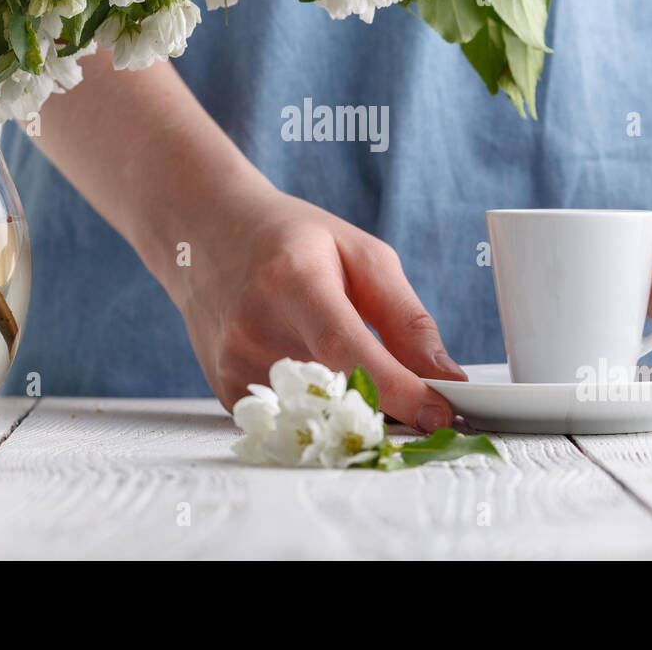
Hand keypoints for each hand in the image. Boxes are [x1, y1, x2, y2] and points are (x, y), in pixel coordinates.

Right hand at [169, 184, 464, 431]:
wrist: (204, 234)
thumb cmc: (288, 238)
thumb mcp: (362, 254)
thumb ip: (406, 318)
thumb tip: (446, 377)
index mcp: (292, 280)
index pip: (346, 349)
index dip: (397, 388)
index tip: (440, 412)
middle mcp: (254, 327)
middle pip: (336, 392)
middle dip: (387, 405)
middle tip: (416, 395)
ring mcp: (234, 364)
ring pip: (318, 413)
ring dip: (353, 407)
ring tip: (356, 367)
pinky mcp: (226, 391)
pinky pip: (293, 418)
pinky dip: (320, 406)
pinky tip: (315, 368)